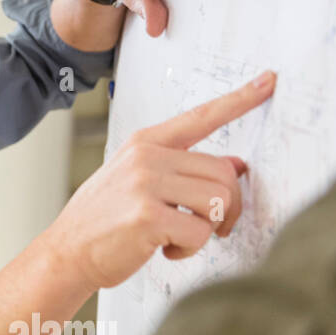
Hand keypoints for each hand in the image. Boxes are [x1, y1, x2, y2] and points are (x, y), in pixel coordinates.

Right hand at [42, 70, 276, 290]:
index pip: (201, 116)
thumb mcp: (139, 182)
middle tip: (213, 226)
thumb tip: (236, 165)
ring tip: (184, 238)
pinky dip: (191, 250)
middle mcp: (146, 157)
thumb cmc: (104, 219)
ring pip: (217, 200)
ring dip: (209, 228)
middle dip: (227, 206)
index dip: (240, 100)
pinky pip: (199, 232)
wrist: (66, 252)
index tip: (269, 82)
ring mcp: (145, 184)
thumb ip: (183, 170)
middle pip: (223, 172)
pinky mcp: (147, 216)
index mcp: (145, 143)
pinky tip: (166, 250)